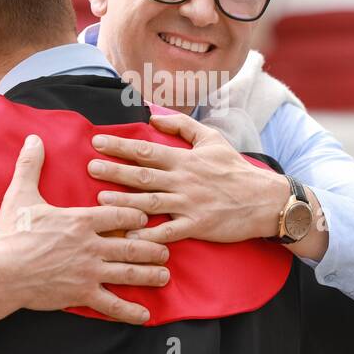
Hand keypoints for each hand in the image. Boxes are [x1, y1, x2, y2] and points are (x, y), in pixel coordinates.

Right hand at [0, 135, 169, 329]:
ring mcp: (88, 271)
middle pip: (132, 245)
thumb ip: (31, 166)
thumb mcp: (20, 196)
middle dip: (153, 247)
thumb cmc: (10, 235)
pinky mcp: (81, 294)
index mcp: (80, 220)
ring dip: (149, 274)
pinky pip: (111, 304)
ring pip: (128, 273)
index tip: (146, 218)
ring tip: (164, 275)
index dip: (136, 217)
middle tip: (166, 249)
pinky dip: (130, 311)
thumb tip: (33, 139)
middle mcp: (91, 245)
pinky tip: (144, 315)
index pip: (119, 215)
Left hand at [87, 112, 291, 244]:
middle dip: (114, 171)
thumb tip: (153, 116)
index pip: (146, 150)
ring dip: (123, 202)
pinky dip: (148, 235)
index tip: (97, 142)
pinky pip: (167, 232)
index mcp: (185, 160)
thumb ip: (182, 127)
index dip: (120, 146)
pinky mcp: (196, 226)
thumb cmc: (236, 168)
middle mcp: (183, 181)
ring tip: (99, 200)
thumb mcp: (212, 139)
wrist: (264, 199)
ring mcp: (189, 204)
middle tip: (89, 167)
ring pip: (150, 202)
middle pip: (142, 175)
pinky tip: (128, 237)